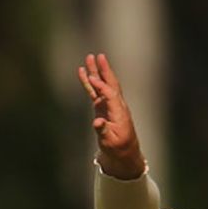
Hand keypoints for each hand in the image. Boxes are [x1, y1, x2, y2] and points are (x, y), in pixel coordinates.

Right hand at [76, 53, 144, 178]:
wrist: (123, 152)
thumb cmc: (118, 147)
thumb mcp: (110, 141)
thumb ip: (103, 130)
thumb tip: (97, 122)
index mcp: (119, 112)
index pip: (111, 94)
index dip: (101, 86)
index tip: (92, 78)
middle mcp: (116, 105)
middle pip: (110, 83)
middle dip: (104, 70)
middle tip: (99, 56)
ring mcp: (109, 105)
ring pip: (103, 85)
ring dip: (96, 72)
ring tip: (90, 58)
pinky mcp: (103, 107)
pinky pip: (95, 92)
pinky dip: (90, 83)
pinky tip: (84, 74)